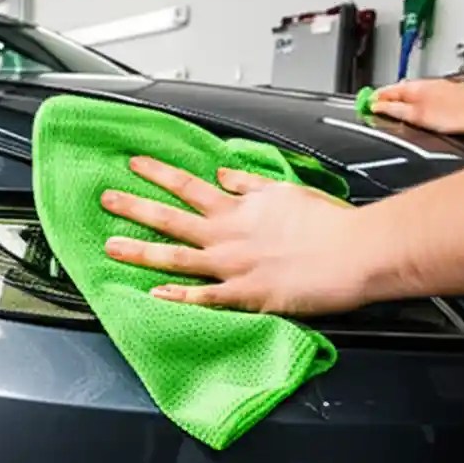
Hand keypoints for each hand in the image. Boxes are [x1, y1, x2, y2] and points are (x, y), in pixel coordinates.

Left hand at [101, 157, 379, 315]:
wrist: (358, 251)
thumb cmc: (330, 223)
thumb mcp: (286, 192)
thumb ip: (250, 185)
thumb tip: (224, 175)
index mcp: (240, 208)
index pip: (189, 185)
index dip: (159, 174)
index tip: (134, 164)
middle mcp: (229, 234)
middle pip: (171, 217)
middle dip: (135, 207)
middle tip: (105, 200)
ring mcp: (233, 265)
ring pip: (176, 256)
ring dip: (141, 251)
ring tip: (111, 247)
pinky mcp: (247, 294)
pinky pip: (205, 297)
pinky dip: (178, 298)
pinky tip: (153, 296)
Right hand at [371, 78, 463, 136]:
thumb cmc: (456, 117)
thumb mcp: (418, 116)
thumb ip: (395, 110)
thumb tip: (378, 106)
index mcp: (419, 86)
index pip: (390, 89)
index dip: (376, 97)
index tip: (367, 104)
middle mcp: (431, 84)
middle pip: (403, 91)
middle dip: (390, 100)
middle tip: (379, 110)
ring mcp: (443, 90)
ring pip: (417, 95)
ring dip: (405, 103)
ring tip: (398, 115)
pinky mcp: (453, 98)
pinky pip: (429, 99)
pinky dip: (420, 106)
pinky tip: (423, 116)